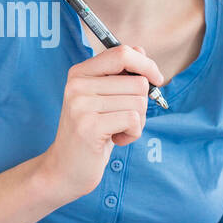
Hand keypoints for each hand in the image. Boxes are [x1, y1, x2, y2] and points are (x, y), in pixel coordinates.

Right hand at [39, 43, 163, 199]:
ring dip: (138, 122)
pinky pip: (133, 120)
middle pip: (137, 81)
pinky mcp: (89, 127)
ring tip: (117, 130)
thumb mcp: (102, 99)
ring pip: (139, 102)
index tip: (156, 78)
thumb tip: (142, 53)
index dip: (146, 64)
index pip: (122, 53)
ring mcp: (81, 105)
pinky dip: (133, 133)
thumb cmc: (92, 133)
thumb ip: (118, 75)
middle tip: (124, 119)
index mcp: (80, 73)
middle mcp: (77, 85)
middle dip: (142, 103)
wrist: (65, 169)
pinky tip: (116, 140)